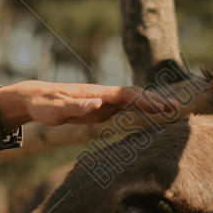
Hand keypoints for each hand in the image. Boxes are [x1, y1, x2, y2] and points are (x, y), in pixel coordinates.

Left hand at [0, 80, 177, 128]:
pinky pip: (126, 110)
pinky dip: (141, 111)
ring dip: (152, 106)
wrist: (35, 99)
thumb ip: (77, 106)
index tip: (162, 108)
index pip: (128, 95)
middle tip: (176, 110)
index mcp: (97, 93)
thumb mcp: (56, 108)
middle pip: (136, 95)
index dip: (146, 100)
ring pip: (134, 101)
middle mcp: (104, 96)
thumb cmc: (44, 104)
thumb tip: (98, 104)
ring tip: (172, 113)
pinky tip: (152, 118)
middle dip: (156, 102)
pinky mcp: (101, 110)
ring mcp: (104, 102)